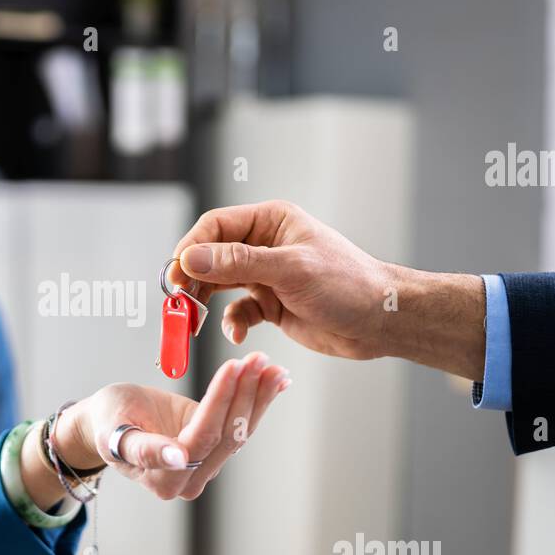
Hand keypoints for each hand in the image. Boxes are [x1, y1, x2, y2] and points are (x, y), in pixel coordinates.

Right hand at [22, 352, 289, 504]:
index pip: (198, 437)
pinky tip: (274, 379)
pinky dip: (258, 400)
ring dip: (258, 396)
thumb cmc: (106, 421)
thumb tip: (177, 458)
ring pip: (239, 431)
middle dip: (243, 393)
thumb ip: (141, 448)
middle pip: (225, 435)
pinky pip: (240, 425)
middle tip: (255, 358)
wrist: (108, 422)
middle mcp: (188, 479)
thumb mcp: (112, 429)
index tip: (232, 372)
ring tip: (271, 365)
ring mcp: (205, 467)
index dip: (217, 402)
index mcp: (161, 478)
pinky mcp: (215, 449)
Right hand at [170, 200, 485, 380]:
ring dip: (205, 303)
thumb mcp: (289, 270)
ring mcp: (265, 275)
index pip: (214, 227)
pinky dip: (232, 323)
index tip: (174, 276)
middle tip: (177, 304)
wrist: (380, 321)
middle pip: (210, 256)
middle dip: (192, 280)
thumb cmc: (347, 285)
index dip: (190, 250)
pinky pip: (237, 311)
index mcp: (270, 221)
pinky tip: (238, 334)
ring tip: (194, 323)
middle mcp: (264, 244)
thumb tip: (189, 258)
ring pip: (218, 285)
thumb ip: (237, 263)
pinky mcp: (270, 304)